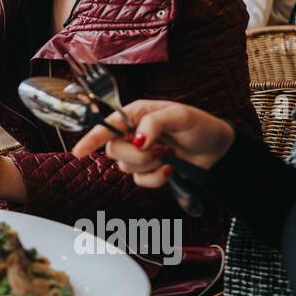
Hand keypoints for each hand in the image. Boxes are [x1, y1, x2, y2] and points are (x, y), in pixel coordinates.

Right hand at [70, 100, 233, 188]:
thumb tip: (135, 139)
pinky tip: (170, 168)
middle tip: (159, 149)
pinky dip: (156, 178)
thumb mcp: (180, 116)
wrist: (217, 148)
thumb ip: (154, 123)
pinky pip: (140, 180)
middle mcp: (132, 132)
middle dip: (136, 155)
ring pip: (126, 167)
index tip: (78, 153)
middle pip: (114, 150)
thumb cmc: (199, 125)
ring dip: (149, 165)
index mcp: (136, 114)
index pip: (107, 126)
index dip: (91, 139)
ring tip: (168, 155)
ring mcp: (139, 152)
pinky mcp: (148, 170)